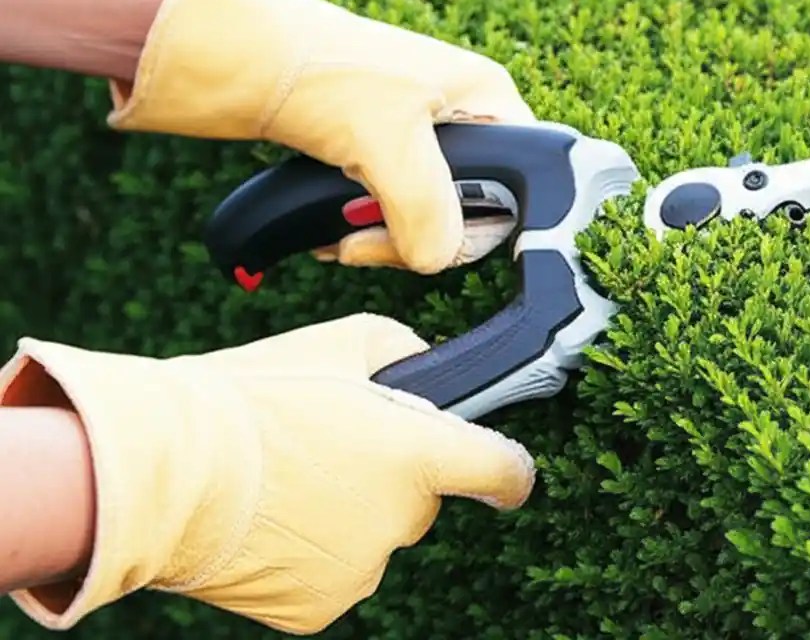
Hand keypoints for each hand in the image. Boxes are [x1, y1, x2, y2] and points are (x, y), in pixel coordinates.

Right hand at [0, 314, 535, 634]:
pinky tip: (267, 524)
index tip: (505, 478)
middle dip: (390, 481)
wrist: (159, 467)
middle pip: (419, 503)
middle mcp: (402, 520)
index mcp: (420, 456)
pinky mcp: (318, 608)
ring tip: (283, 484)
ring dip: (344, 518)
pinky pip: (329, 577)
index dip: (507, 473)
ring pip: (371, 541)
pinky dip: (306, 556)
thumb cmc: (250, 398)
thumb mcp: (340, 343)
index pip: (502, 472)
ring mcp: (361, 570)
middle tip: (327, 451)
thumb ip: (405, 352)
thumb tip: (427, 369)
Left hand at [105, 0, 534, 274]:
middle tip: (361, 242)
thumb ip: (427, 213)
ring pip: (424, 216)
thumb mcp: (389, 146)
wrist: (242, 55)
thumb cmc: (323, 73)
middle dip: (412, 238)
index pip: (515, 191)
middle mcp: (462, 118)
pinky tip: (330, 233)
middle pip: (466, 212)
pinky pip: (390, 208)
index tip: (416, 240)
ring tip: (338, 239)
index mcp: (487, 101)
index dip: (470, 228)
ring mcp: (421, 134)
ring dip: (382, 238)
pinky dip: (362, 227)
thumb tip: (434, 260)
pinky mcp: (381, 149)